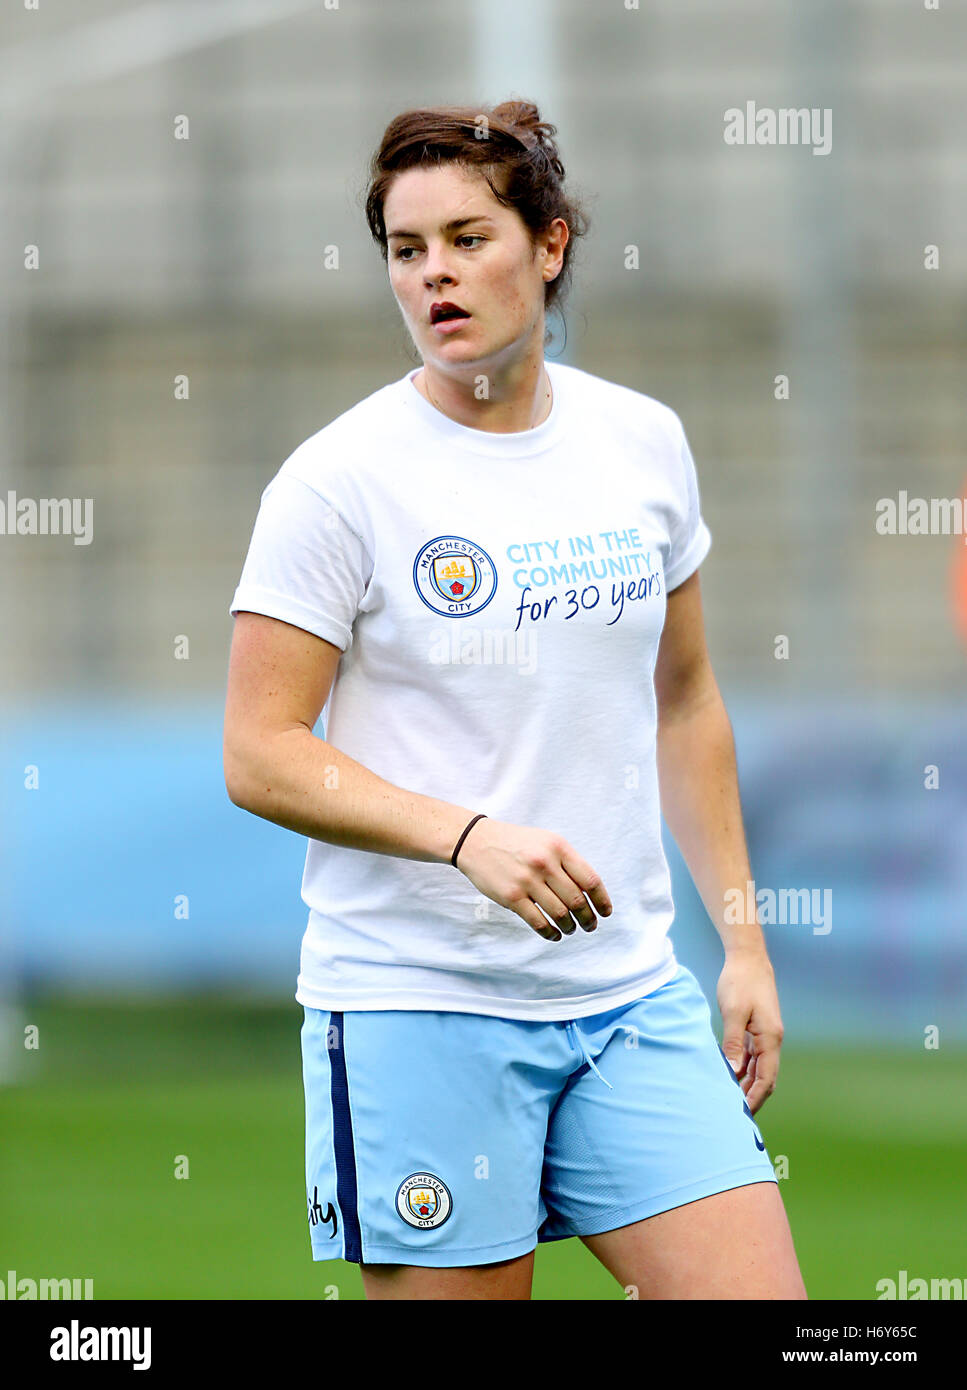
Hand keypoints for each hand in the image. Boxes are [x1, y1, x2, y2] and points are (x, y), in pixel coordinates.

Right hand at [454, 818, 612, 940]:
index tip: (606, 912)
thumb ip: (568, 862)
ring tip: (571, 929)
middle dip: (588, 918)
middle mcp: (545, 863)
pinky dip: (550, 932)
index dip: (602, 900)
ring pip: (560, 914)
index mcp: (558, 847)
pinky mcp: (511, 897)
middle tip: (590, 926)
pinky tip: (555, 934)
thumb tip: (591, 893)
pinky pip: (538, 922)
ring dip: (570, 927)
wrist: (476, 841)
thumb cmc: (517, 843)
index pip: (590, 880)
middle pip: (577, 900)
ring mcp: (527, 881)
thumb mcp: (546, 841)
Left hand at [716, 947, 783, 1114]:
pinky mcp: (755, 1028)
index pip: (767, 1078)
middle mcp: (771, 1040)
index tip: (742, 1113)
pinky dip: (741, 1067)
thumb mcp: (734, 1013)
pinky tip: (728, 1074)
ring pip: (757, 1067)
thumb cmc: (741, 982)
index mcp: (770, 1038)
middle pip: (765, 1077)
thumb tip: (732, 1072)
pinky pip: (750, 1055)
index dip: (755, 1097)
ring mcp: (764, 1034)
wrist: (748, 958)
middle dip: (752, 1095)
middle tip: (734, 1113)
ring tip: (728, 1098)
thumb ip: (733, 1043)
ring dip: (745, 1083)